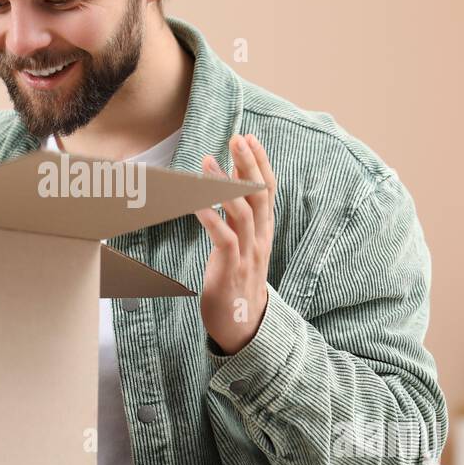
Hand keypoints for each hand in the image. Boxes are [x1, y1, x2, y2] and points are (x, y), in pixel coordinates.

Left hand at [194, 134, 277, 354]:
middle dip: (248, 164)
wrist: (243, 326)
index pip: (267, 190)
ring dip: (225, 185)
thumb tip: (233, 181)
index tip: (249, 138)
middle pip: (259, 195)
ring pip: (242, 213)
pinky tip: (196, 202)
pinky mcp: (231, 269)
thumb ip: (240, 214)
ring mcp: (248, 254)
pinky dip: (211, 217)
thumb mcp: (243, 243)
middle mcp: (260, 239)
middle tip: (236, 138)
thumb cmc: (238, 280)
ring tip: (207, 162)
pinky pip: (225, 238)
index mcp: (264, 232)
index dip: (260, 162)